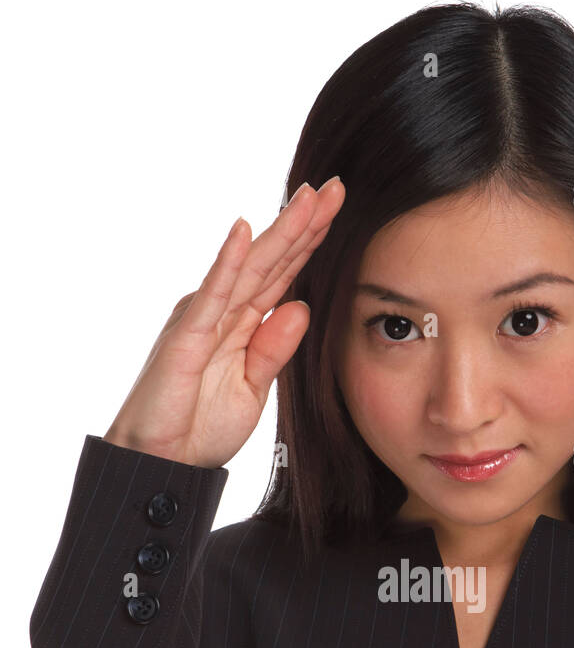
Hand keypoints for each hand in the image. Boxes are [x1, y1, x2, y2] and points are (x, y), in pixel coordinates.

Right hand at [102, 176, 344, 467]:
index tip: (338, 207)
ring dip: (278, 231)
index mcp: (243, 322)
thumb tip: (301, 308)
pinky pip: (213, 294)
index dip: (311, 240)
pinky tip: (244, 231)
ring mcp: (204, 318)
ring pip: (249, 266)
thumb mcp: (254, 389)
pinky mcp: (187, 335)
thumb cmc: (198, 426)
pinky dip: (227, 261)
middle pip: (272, 259)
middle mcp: (223, 310)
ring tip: (307, 197)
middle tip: (335, 185)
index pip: (284, 273)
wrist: (162, 462)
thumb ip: (275, 349)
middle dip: (304, 222)